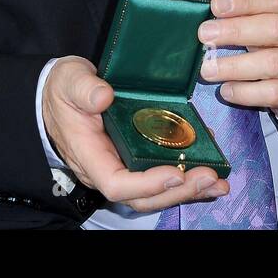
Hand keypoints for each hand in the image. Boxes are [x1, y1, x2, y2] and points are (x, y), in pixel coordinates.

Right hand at [42, 56, 228, 210]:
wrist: (59, 93)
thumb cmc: (64, 89)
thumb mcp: (69, 81)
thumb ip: (84, 89)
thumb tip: (104, 96)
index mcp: (89, 156)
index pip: (117, 184)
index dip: (147, 184)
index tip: (175, 172)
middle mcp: (108, 168)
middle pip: (143, 196)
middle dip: (178, 190)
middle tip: (210, 178)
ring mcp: (122, 166)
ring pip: (156, 191)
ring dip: (189, 189)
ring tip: (218, 182)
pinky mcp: (135, 158)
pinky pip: (161, 174)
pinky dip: (187, 175)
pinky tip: (210, 168)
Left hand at [197, 0, 277, 126]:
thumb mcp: (266, 10)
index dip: (245, 0)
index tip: (215, 6)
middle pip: (274, 29)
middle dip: (236, 31)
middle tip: (204, 36)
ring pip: (274, 63)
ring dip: (236, 66)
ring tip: (207, 69)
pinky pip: (275, 93)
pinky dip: (247, 92)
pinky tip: (226, 90)